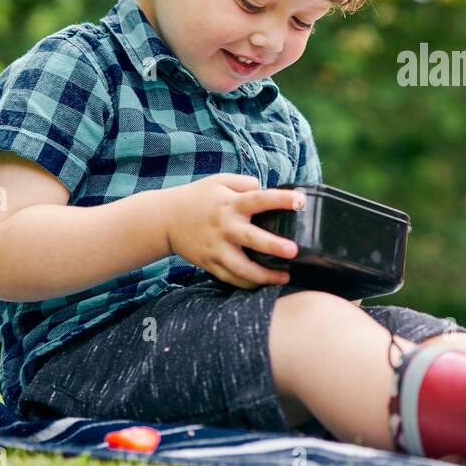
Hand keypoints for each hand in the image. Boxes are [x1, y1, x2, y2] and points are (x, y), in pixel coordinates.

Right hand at [158, 174, 302, 289]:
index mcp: (230, 204)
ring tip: (285, 277)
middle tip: (293, 251)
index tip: (300, 201)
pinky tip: (264, 284)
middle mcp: (225, 227)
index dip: (280, 200)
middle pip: (251, 238)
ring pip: (241, 267)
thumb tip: (267, 190)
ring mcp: (216, 248)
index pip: (259, 200)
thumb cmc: (198, 197)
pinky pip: (231, 278)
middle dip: (273, 246)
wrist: (164, 219)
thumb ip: (245, 183)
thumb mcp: (220, 182)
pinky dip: (247, 283)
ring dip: (264, 275)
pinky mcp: (210, 263)